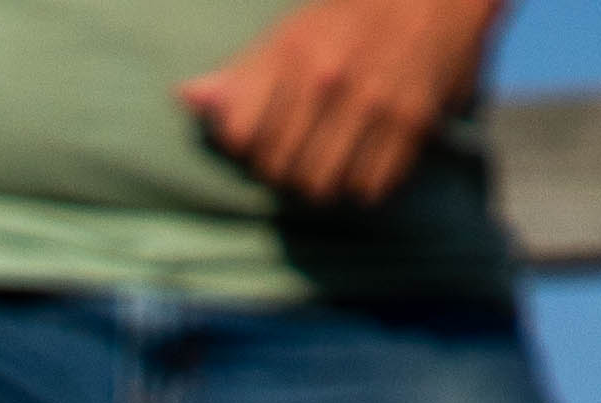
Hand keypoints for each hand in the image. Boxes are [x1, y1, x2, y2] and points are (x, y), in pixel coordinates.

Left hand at [177, 0, 499, 209]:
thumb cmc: (354, 17)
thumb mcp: (292, 33)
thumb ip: (242, 73)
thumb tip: (187, 98)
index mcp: (293, 52)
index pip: (238, 135)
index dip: (243, 146)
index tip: (259, 138)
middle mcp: (329, 79)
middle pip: (278, 170)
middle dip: (281, 170)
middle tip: (297, 154)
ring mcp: (373, 103)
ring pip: (321, 188)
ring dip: (321, 182)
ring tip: (329, 161)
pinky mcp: (413, 124)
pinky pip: (371, 189)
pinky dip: (362, 185)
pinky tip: (363, 161)